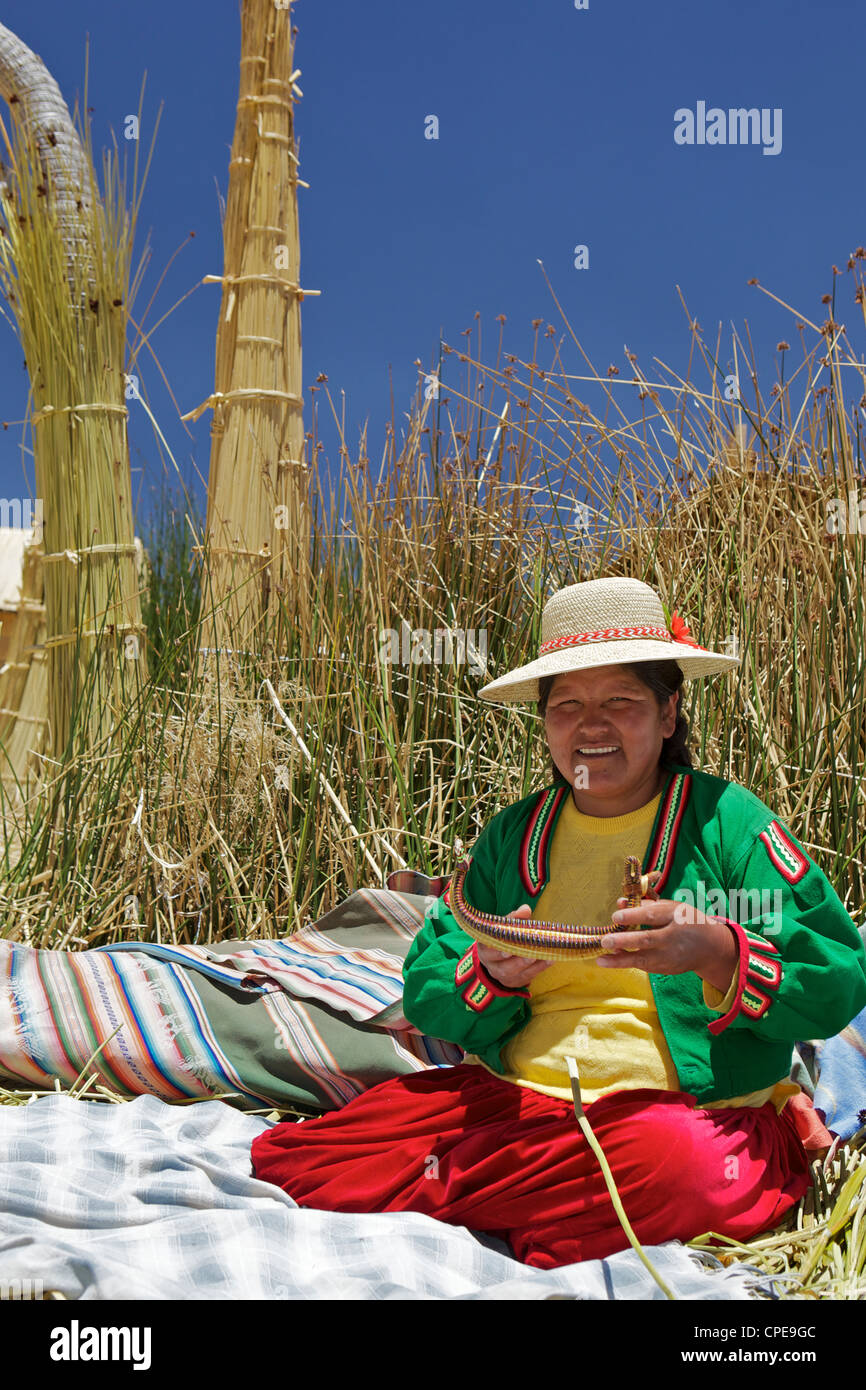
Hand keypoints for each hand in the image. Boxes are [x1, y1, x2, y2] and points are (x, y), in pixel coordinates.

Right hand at [476, 905, 553, 987]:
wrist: (498, 960)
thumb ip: (514, 918)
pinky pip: (525, 977)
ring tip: (538, 956)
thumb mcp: (505, 927)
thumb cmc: (503, 939)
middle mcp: (490, 962)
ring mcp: (500, 974)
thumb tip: (525, 909)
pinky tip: (549, 959)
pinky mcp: (513, 981)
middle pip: (499, 962)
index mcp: (485, 946)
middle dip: (513, 958)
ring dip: (526, 964)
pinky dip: (538, 968)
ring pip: (511, 972)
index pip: (490, 943)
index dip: (498, 941)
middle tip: (525, 954)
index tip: (508, 937)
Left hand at [596, 894, 738, 989]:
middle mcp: (673, 937)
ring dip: (620, 959)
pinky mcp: (667, 968)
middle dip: (625, 940)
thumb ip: (646, 905)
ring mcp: (670, 955)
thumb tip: (619, 903)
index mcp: (675, 916)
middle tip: (604, 940)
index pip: (653, 915)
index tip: (616, 915)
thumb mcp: (671, 908)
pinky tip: (609, 961)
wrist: (710, 946)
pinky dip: (626, 963)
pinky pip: (644, 966)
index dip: (634, 915)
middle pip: (647, 939)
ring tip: (601, 959)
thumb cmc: (685, 920)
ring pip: (644, 959)